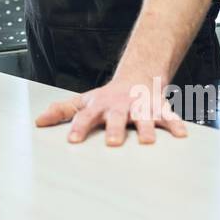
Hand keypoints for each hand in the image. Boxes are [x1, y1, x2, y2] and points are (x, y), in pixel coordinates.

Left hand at [34, 76, 187, 145]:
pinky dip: (175, 124)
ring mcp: (140, 105)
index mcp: (100, 105)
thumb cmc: (107, 97)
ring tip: (148, 142)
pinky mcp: (159, 107)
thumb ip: (62, 111)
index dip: (79, 128)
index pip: (86, 116)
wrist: (137, 76)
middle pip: (116, 117)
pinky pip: (169, 116)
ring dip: (146, 128)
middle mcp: (120, 105)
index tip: (73, 141)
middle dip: (115, 129)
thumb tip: (38, 121)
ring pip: (144, 116)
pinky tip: (182, 135)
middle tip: (113, 143)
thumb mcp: (84, 101)